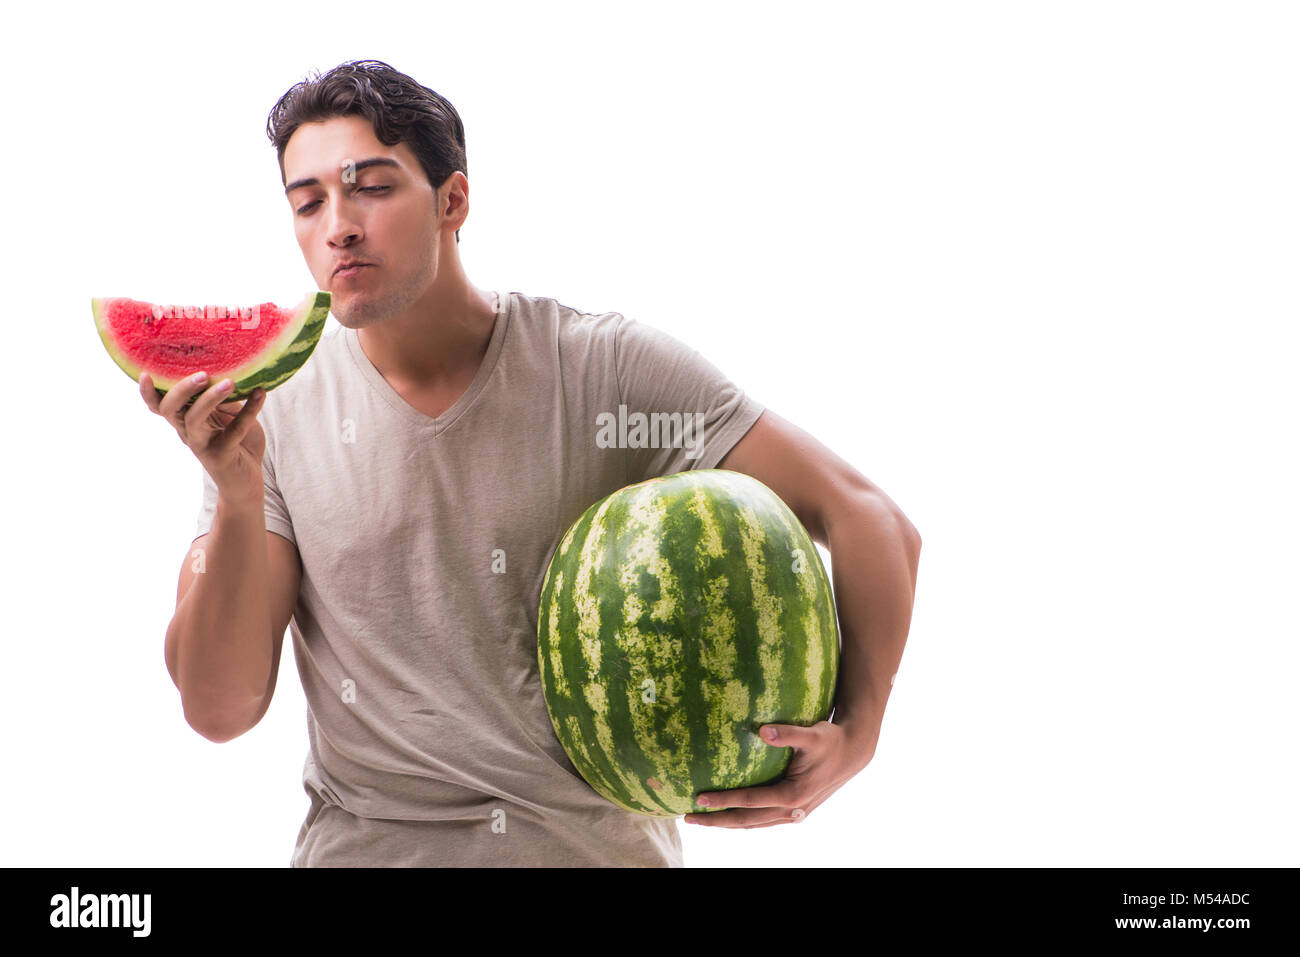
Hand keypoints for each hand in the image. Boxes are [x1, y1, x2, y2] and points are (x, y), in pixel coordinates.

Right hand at [140, 370, 266, 505]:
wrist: (246, 482)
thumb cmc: (236, 444)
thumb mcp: (228, 415)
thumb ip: (223, 397)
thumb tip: (229, 367)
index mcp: (185, 420)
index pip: (159, 406)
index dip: (148, 392)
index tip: (147, 373)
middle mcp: (188, 432)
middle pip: (170, 409)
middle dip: (181, 390)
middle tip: (202, 374)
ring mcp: (203, 445)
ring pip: (194, 419)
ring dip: (211, 398)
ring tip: (230, 382)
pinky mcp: (222, 456)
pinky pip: (234, 431)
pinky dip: (249, 410)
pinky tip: (260, 393)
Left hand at [684, 720, 877, 827]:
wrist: (853, 753)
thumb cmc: (830, 739)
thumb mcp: (812, 733)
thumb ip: (788, 732)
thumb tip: (762, 731)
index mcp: (794, 794)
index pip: (750, 801)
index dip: (724, 800)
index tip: (699, 797)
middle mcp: (793, 810)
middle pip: (747, 821)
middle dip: (717, 821)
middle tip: (688, 817)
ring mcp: (794, 814)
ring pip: (754, 825)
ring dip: (727, 824)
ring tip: (702, 820)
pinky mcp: (794, 812)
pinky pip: (762, 820)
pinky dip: (743, 820)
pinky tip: (728, 815)